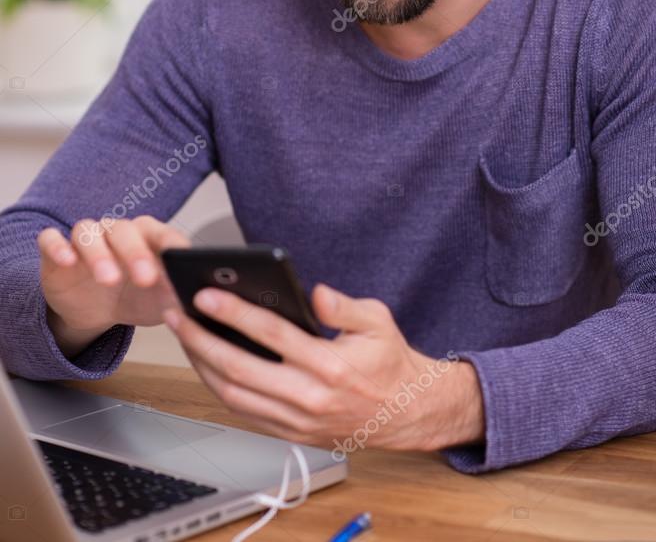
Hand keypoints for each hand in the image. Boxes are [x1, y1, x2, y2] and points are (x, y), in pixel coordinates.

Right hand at [38, 215, 190, 353]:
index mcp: (146, 238)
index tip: (180, 257)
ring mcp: (85, 240)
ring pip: (88, 232)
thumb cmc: (134, 297)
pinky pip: (51, 240)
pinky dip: (57, 246)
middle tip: (145, 279)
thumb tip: (198, 299)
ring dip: (99, 254)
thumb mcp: (159, 303)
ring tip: (108, 279)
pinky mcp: (56, 253)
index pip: (160, 233)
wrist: (96, 311)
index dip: (170, 243)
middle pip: (124, 230)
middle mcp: (116, 233)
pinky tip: (67, 260)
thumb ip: (177, 297)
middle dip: (136, 253)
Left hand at [162, 283, 484, 454]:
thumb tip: (316, 293)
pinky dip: (218, 389)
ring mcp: (297, 420)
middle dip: (201, 339)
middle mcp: (309, 397)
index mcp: (330, 365)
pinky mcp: (291, 434)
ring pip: (234, 395)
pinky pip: (244, 413)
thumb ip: (345, 307)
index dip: (235, 313)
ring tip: (183, 335)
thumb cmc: (389, 362)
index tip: (206, 294)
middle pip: (240, 368)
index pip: (271, 334)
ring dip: (201, 365)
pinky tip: (205, 364)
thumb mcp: (379, 322)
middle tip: (177, 314)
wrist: (405, 412)